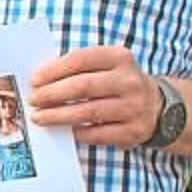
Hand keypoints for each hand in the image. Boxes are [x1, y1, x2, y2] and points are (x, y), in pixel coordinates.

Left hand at [28, 46, 161, 149]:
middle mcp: (130, 81)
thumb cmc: (117, 83)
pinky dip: (77, 132)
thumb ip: (78, 68)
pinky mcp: (133, 131)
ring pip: (88, 112)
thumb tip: (40, 80)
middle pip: (82, 86)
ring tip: (39, 117)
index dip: (53, 71)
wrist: (158, 106)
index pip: (80, 60)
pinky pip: (98, 133)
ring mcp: (134, 107)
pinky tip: (63, 130)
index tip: (34, 81)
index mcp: (120, 58)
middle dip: (52, 94)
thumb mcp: (106, 65)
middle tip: (34, 100)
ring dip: (58, 116)